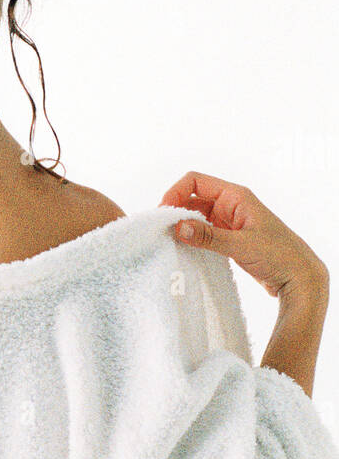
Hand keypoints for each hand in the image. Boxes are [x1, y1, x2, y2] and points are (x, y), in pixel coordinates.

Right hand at [160, 171, 327, 304]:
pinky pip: (202, 231)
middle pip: (193, 197)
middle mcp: (231, 204)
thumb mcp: (241, 245)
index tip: (164, 213)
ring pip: (196, 215)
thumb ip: (208, 236)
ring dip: (182, 225)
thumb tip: (178, 227)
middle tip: (161, 229)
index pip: (196, 181)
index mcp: (236, 196)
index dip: (176, 192)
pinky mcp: (228, 237)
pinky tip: (183, 248)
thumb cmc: (278, 255)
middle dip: (175, 209)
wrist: (297, 276)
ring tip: (169, 240)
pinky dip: (191, 237)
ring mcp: (228, 221)